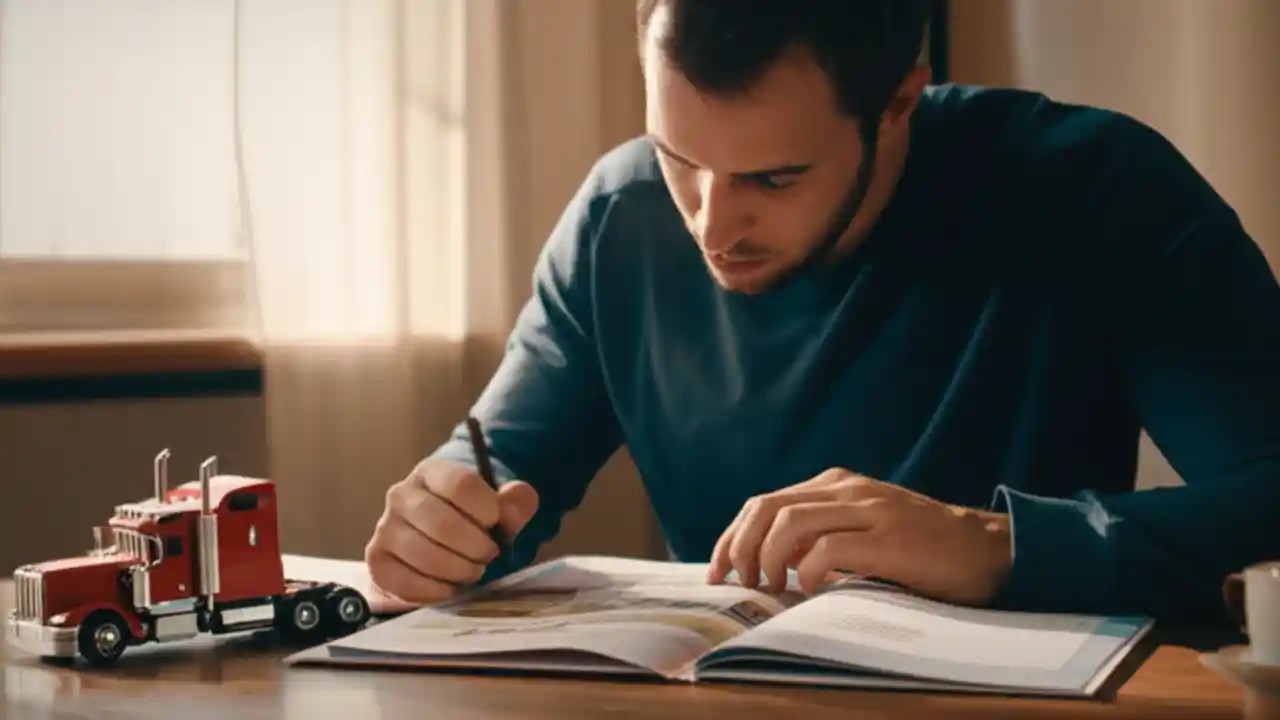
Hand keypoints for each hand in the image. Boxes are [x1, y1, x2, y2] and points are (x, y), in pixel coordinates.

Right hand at [365, 458, 538, 605]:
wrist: (435, 543)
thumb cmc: (471, 520)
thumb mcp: (500, 505)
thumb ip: (516, 502)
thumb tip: (510, 513)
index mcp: (432, 472)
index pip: (461, 484)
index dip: (487, 508)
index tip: (496, 523)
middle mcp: (401, 495)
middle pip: (441, 523)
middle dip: (475, 547)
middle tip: (489, 556)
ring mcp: (385, 528)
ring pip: (424, 555)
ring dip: (458, 570)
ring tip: (472, 572)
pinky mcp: (377, 561)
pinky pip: (406, 582)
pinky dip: (436, 591)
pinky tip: (451, 587)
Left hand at [706, 469, 1011, 604]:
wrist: (984, 548)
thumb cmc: (919, 548)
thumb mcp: (862, 530)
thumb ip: (820, 536)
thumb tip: (767, 563)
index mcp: (835, 485)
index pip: (764, 503)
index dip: (731, 537)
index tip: (718, 570)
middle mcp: (846, 489)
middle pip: (767, 508)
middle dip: (739, 547)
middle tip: (739, 583)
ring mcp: (867, 509)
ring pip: (790, 523)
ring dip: (767, 559)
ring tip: (770, 588)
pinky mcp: (887, 537)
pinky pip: (827, 549)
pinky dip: (806, 573)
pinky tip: (808, 591)